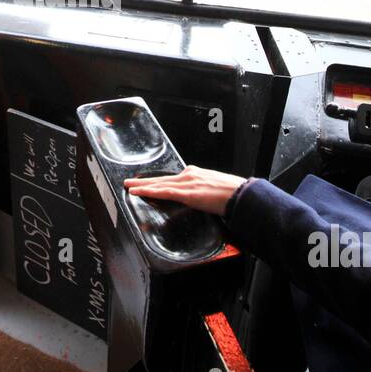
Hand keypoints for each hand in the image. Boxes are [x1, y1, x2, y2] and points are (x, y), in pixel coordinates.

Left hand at [122, 165, 245, 216]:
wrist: (241, 194)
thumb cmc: (232, 194)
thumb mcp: (213, 187)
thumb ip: (202, 190)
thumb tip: (198, 197)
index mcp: (195, 174)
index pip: (171, 178)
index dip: (157, 181)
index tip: (147, 182)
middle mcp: (189, 175)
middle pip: (161, 179)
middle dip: (144, 181)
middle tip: (129, 182)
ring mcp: (187, 183)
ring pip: (159, 184)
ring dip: (142, 185)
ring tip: (129, 187)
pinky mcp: (187, 193)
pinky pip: (164, 192)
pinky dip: (149, 191)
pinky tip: (139, 192)